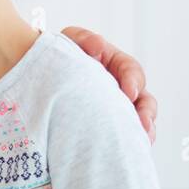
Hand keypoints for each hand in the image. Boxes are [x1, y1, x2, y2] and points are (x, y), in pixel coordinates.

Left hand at [62, 26, 156, 141]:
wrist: (43, 73)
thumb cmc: (61, 54)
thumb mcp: (71, 40)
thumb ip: (84, 39)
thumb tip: (99, 45)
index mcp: (116, 64)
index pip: (131, 70)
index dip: (133, 81)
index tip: (129, 93)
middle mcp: (122, 86)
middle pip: (144, 99)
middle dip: (146, 111)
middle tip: (142, 122)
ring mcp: (118, 106)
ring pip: (140, 119)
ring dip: (144, 129)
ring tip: (143, 139)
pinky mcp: (111, 123)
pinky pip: (126, 134)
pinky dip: (131, 140)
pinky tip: (130, 148)